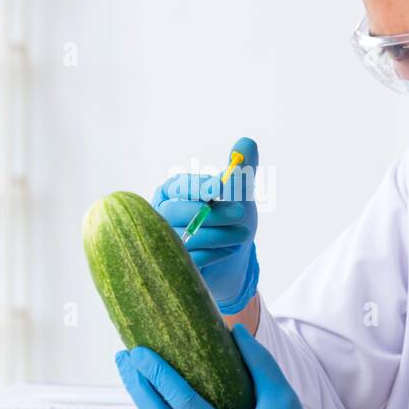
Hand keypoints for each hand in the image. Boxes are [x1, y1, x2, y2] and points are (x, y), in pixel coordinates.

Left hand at [115, 323, 371, 408]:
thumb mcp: (284, 400)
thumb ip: (259, 363)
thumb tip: (234, 330)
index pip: (179, 401)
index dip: (155, 373)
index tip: (138, 351)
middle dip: (136, 385)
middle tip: (123, 357)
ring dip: (143, 404)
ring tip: (134, 376)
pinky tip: (154, 405)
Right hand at [153, 137, 258, 313]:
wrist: (234, 258)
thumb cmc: (230, 220)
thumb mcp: (240, 194)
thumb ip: (242, 169)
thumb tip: (247, 143)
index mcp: (172, 192)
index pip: (178, 186)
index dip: (197, 186)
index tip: (220, 186)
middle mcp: (161, 215)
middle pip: (176, 212)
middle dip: (211, 212)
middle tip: (240, 211)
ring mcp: (165, 242)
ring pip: (185, 236)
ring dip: (218, 234)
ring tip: (242, 234)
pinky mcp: (175, 265)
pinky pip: (191, 259)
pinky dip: (214, 253)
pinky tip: (230, 250)